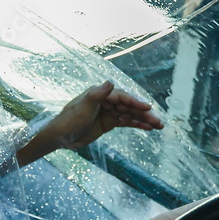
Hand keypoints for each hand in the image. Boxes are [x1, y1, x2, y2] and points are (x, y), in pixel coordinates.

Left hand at [18, 81, 163, 164]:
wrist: (60, 137)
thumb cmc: (69, 120)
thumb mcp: (82, 107)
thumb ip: (97, 94)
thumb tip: (110, 81)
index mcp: (100, 94)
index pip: (122, 97)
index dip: (135, 102)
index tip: (148, 108)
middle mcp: (107, 101)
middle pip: (129, 107)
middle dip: (144, 114)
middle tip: (158, 122)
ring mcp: (109, 112)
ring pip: (130, 115)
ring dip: (144, 120)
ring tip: (158, 126)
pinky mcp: (109, 122)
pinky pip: (126, 122)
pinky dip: (137, 125)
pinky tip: (148, 128)